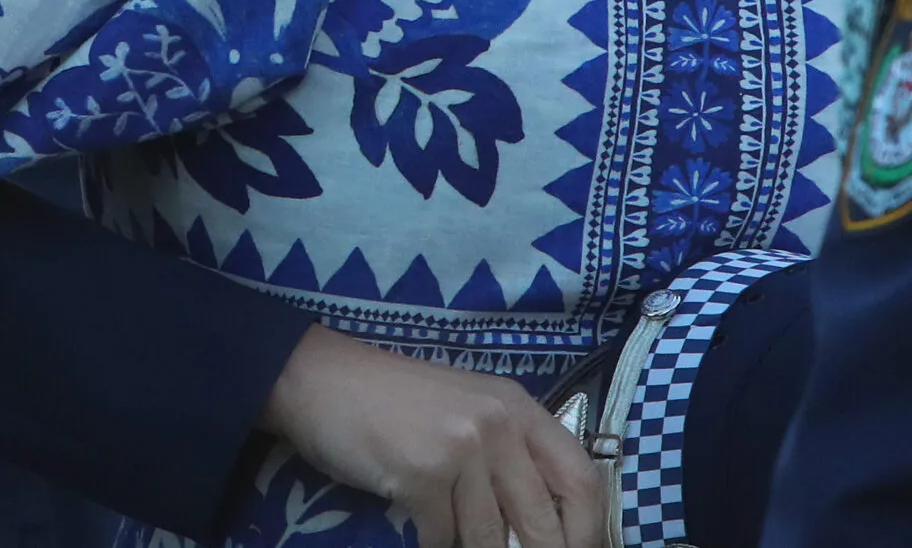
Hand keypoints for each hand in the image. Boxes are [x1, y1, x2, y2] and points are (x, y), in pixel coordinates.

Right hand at [259, 325, 607, 547]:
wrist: (322, 380)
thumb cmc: (396, 401)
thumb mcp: (468, 412)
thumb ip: (510, 457)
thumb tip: (544, 531)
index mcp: (518, 407)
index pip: (581, 480)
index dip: (589, 531)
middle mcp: (498, 424)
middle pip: (542, 524)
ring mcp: (461, 448)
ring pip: (490, 540)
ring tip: (454, 533)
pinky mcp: (422, 474)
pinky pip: (442, 539)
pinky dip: (432, 544)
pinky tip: (417, 524)